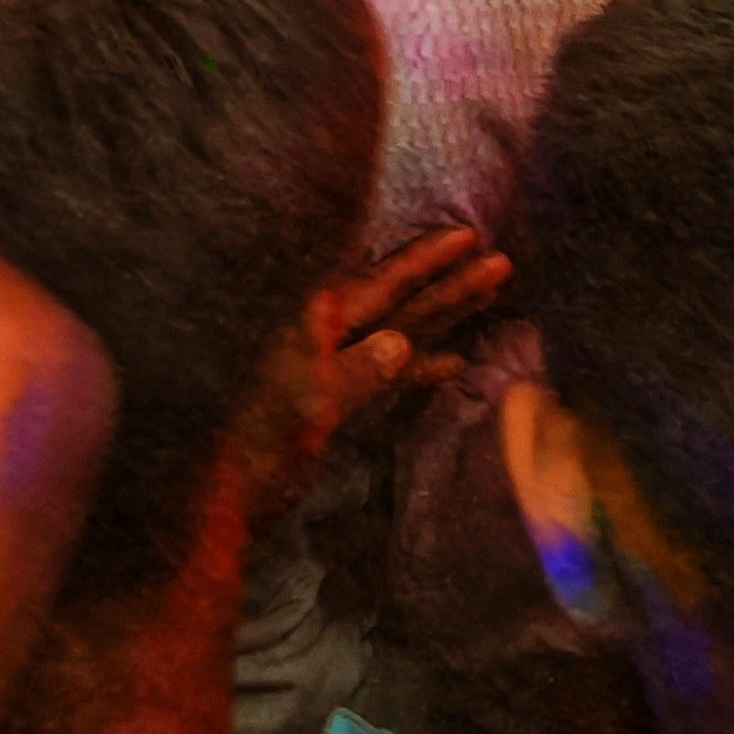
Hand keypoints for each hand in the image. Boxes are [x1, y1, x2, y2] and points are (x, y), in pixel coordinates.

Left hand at [244, 224, 513, 511]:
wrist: (233, 499)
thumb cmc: (263, 452)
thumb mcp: (308, 412)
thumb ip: (353, 375)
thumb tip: (401, 344)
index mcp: (317, 328)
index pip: (381, 284)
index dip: (425, 260)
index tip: (467, 235)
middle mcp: (329, 336)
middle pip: (400, 300)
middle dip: (449, 282)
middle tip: (500, 260)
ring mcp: (336, 365)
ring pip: (402, 328)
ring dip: (445, 312)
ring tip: (490, 291)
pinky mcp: (341, 396)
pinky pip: (392, 369)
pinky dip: (423, 363)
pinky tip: (454, 361)